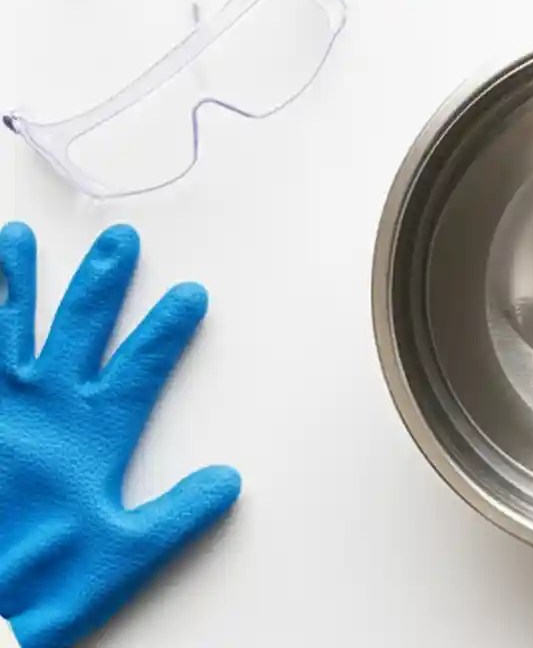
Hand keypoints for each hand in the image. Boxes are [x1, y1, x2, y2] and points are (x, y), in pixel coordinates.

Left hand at [0, 223, 240, 647]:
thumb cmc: (46, 577)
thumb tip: (227, 480)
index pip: (142, 363)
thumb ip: (180, 513)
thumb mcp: (129, 553)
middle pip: (79, 324)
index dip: (168, 327)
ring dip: (14, 281)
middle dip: (103, 280)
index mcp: (92, 431)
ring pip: (7, 326)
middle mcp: (43, 406)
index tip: (189, 292)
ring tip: (13, 238)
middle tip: (117, 240)